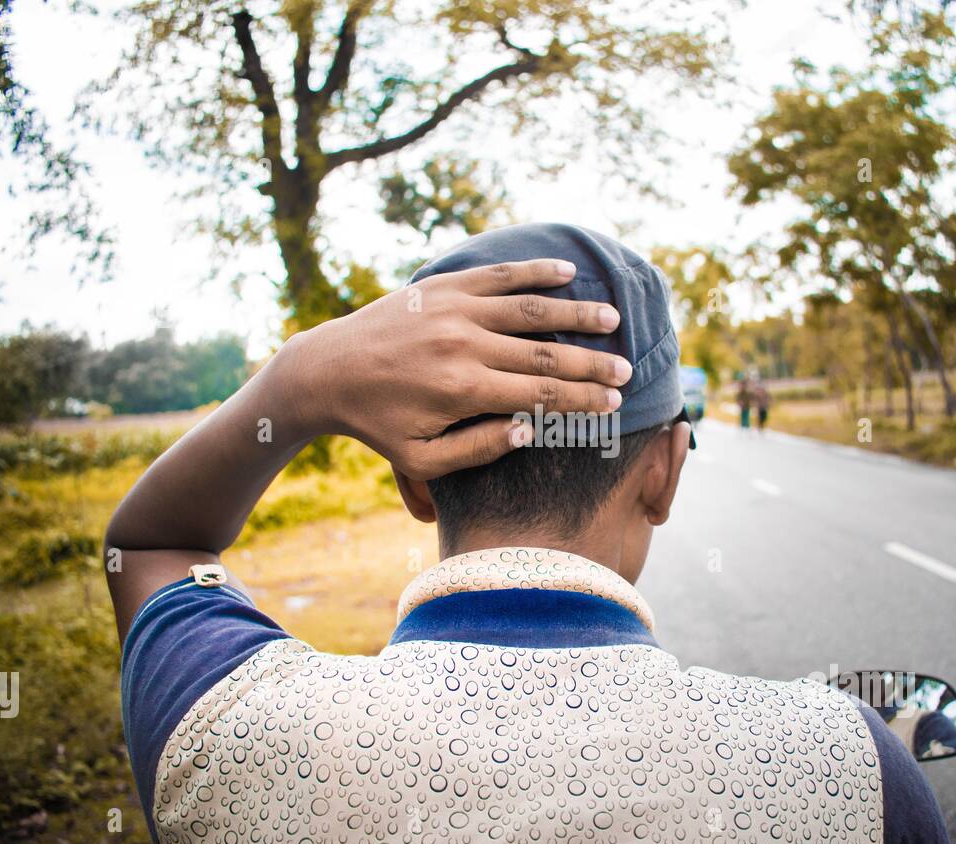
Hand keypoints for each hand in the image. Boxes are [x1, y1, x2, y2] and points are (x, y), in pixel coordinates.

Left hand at [276, 258, 631, 479]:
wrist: (326, 371)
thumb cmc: (378, 424)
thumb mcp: (421, 458)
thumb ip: (479, 450)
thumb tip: (531, 428)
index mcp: (462, 391)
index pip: (540, 393)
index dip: (582, 398)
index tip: (614, 402)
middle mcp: (463, 345)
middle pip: (545, 352)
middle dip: (592, 362)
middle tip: (628, 369)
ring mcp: (453, 310)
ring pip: (529, 308)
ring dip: (575, 314)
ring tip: (612, 319)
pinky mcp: (442, 287)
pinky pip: (498, 275)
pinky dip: (535, 273)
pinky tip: (568, 274)